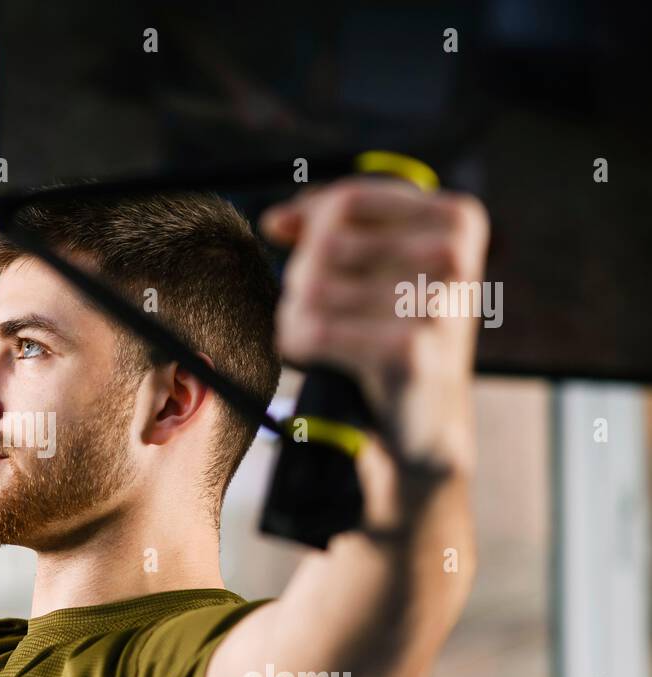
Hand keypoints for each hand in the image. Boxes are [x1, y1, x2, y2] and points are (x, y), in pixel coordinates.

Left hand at [260, 178, 489, 476]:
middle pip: (326, 242)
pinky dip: (297, 342)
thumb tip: (274, 221)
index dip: (308, 226)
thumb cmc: (397, 329)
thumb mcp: (381, 262)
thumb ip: (328, 225)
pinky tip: (311, 354)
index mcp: (458, 220)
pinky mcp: (407, 352)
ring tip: (317, 334)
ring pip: (312, 286)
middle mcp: (453, 256)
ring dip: (295, 313)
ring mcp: (435, 305)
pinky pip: (313, 330)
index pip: (347, 201)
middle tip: (316, 309)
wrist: (427, 419)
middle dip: (302, 277)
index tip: (299, 248)